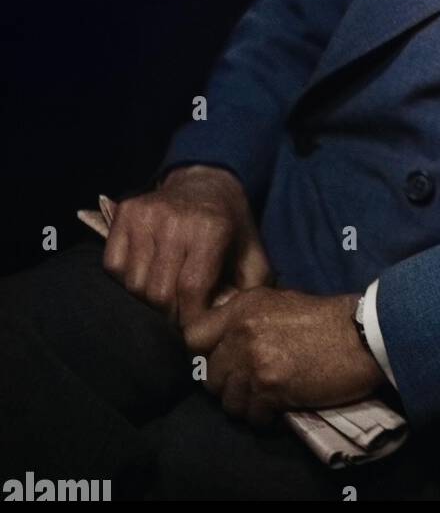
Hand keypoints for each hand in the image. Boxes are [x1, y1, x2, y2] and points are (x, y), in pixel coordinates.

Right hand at [102, 164, 272, 327]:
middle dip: (170, 313)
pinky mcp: (125, 212)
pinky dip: (126, 278)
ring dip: (147, 297)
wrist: (207, 182)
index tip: (194, 330)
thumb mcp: (252, 254)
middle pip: (158, 293)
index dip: (191, 318)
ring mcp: (146, 215)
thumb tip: (233, 324)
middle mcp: (176, 220)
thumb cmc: (230, 226)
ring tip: (165, 291)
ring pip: (133, 284)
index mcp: (211, 229)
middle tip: (179, 312)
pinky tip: (146, 272)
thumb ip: (249, 291)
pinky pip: (113, 265)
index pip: (191, 289)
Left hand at [182, 287, 383, 426]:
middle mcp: (242, 331)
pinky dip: (265, 419)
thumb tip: (223, 342)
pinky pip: (252, 417)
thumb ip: (248, 319)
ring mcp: (255, 361)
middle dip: (229, 386)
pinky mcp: (271, 388)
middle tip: (252, 386)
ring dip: (247, 406)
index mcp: (243, 307)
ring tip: (267, 399)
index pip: (193, 337)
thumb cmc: (326, 319)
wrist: (362, 335)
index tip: (223, 363)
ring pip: (228, 402)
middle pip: (210, 376)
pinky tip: (280, 408)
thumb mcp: (280, 303)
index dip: (204, 355)